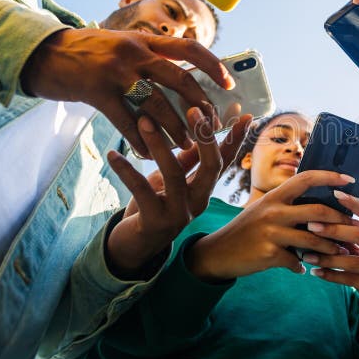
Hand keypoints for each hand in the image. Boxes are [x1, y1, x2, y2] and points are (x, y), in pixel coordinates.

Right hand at [20, 29, 233, 157]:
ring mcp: (116, 71)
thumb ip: (151, 54)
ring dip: (174, 129)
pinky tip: (146, 154)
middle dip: (200, 105)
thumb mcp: (123, 43)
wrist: (43, 52)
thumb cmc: (88, 52)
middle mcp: (134, 52)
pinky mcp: (96, 91)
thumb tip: (187, 71)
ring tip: (185, 145)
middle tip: (211, 126)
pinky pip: (126, 121)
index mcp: (145, 40)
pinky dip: (139, 140)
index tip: (230, 84)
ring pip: (157, 105)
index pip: (190, 49)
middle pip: (180, 79)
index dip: (214, 66)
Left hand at [105, 109, 249, 278]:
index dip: (235, 139)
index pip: (224, 160)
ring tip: (144, 120)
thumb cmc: (153, 208)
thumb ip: (185, 161)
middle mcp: (198, 202)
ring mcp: (178, 214)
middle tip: (194, 109)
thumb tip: (198, 131)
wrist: (135, 249)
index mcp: (203, 190)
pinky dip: (126, 171)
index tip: (244, 114)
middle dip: (205, 137)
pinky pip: (142, 191)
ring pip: (174, 174)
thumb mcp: (170, 182)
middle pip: (211, 166)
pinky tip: (113, 154)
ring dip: (159, 144)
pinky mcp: (155, 222)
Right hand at [185, 171, 355, 280]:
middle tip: (355, 227)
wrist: (217, 253)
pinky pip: (296, 261)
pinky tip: (303, 268)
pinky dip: (302, 266)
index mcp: (274, 196)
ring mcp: (271, 232)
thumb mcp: (263, 211)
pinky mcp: (269, 254)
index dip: (329, 176)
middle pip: (318, 212)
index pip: (305, 178)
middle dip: (341, 221)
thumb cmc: (245, 231)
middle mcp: (273, 211)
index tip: (350, 180)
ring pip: (313, 239)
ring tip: (339, 253)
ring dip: (330, 248)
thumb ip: (286, 208)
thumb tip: (318, 210)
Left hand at [300, 191, 358, 350]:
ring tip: (307, 256)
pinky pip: (352, 280)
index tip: (335, 193)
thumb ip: (346, 234)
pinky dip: (332, 275)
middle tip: (310, 226)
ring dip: (327, 258)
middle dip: (334, 230)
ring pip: (353, 261)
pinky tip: (315, 272)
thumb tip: (316, 215)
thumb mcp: (358, 249)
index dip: (353, 203)